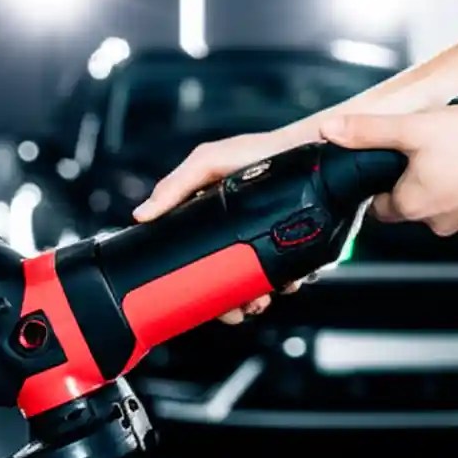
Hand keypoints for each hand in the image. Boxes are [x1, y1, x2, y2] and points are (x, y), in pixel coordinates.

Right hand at [132, 129, 309, 323]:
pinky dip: (288, 283)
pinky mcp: (299, 247)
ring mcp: (270, 242)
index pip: (200, 261)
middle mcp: (242, 234)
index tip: (203, 304)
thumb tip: (142, 215)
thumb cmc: (263, 151)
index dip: (200, 286)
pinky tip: (289, 280)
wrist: (315, 150)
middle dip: (233, 301)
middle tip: (241, 308)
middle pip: (229, 281)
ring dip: (259, 297)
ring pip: (259, 284)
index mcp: (216, 221)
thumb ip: (177, 185)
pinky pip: (290, 276)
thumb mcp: (210, 162)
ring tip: (263, 297)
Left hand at [319, 106, 457, 234]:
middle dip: (416, 179)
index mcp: (411, 207)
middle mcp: (437, 224)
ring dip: (445, 182)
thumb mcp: (414, 128)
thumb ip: (368, 132)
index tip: (396, 161)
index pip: (380, 205)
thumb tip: (330, 130)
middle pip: (411, 204)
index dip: (384, 181)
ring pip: (442, 204)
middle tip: (431, 149)